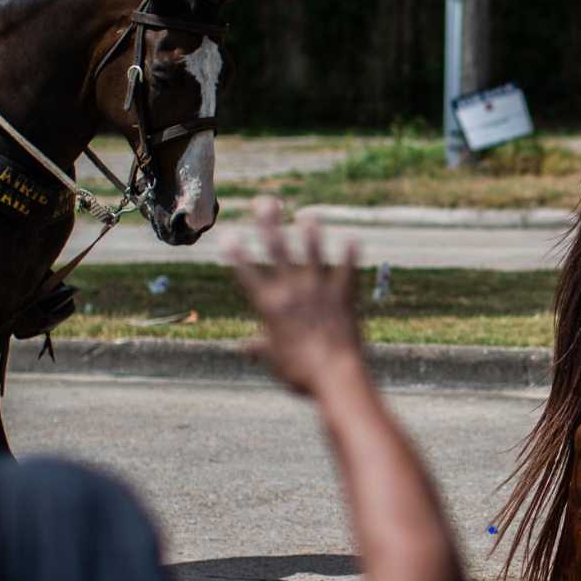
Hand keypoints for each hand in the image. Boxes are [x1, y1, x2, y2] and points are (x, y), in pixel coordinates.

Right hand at [230, 200, 363, 396]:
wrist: (337, 378)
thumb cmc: (301, 375)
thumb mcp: (275, 362)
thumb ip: (261, 349)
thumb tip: (245, 349)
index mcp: (271, 307)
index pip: (248, 274)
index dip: (237, 253)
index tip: (228, 235)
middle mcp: (293, 292)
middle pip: (278, 250)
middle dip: (270, 224)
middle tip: (264, 202)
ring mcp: (320, 291)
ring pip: (314, 252)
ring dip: (311, 232)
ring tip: (308, 215)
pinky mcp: (344, 296)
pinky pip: (347, 270)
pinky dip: (350, 255)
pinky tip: (352, 239)